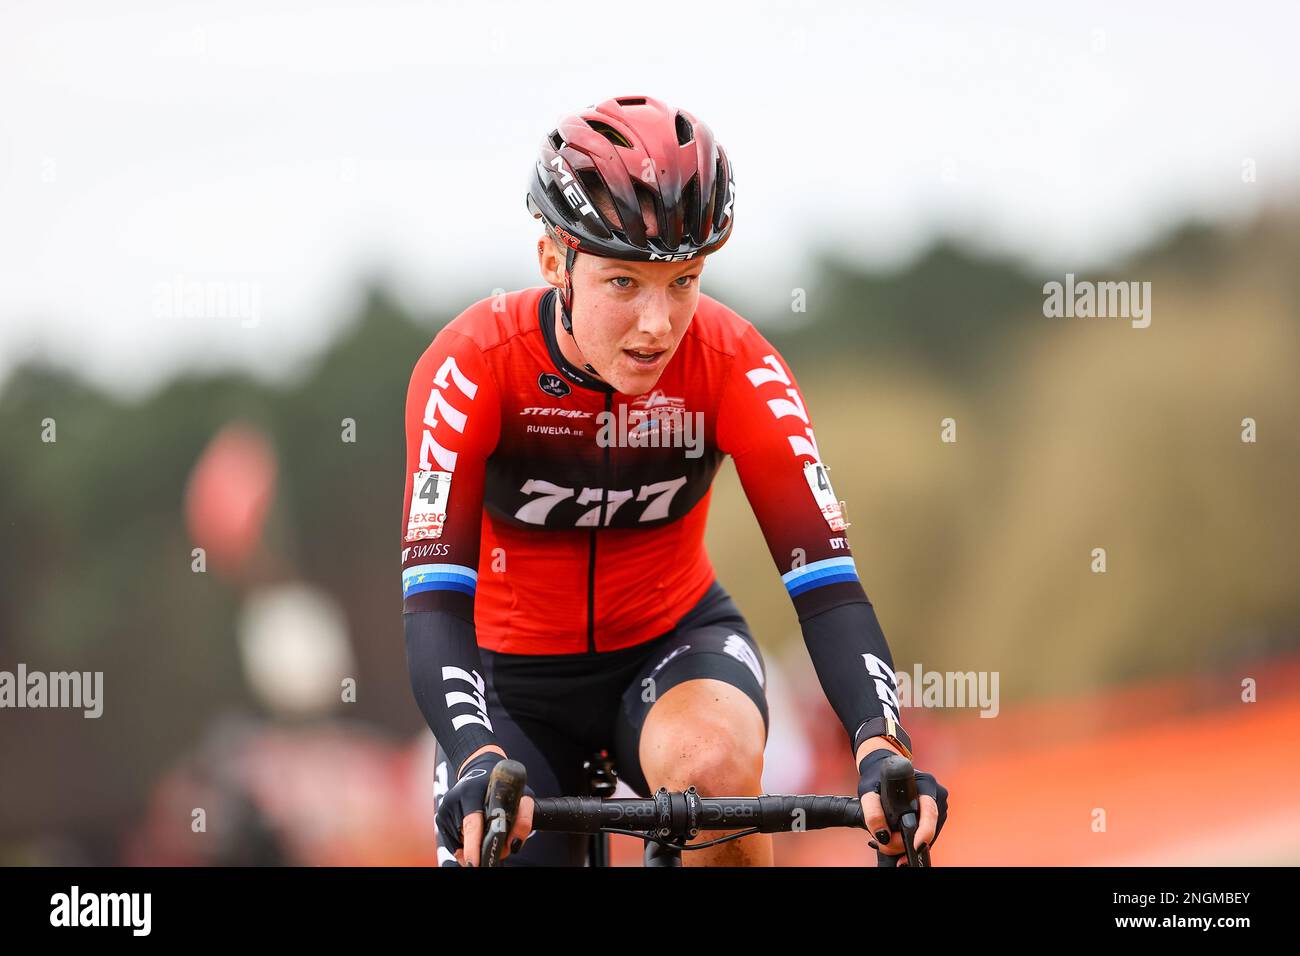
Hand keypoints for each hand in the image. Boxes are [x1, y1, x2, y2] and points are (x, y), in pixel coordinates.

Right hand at [435, 751, 534, 865]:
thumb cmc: (501, 784)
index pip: (471, 825)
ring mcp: (444, 810)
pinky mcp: (440, 817)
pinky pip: (453, 842)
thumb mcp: (520, 794)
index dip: (473, 847)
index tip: (476, 862)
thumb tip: (513, 845)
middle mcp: (453, 801)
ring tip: (486, 836)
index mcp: (471, 792)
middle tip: (490, 858)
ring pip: (459, 842)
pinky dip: (464, 845)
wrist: (479, 768)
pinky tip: (474, 837)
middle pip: (465, 837)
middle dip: (477, 852)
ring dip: (473, 848)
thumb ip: (522, 819)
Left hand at [856, 747, 947, 865]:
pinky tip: (895, 841)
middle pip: (928, 829)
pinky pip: (926, 834)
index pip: (930, 811)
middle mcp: (937, 794)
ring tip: (885, 842)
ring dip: (907, 844)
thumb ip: (872, 813)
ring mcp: (939, 805)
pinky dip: (911, 841)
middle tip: (882, 846)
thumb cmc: (876, 778)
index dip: (925, 831)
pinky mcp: (936, 815)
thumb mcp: (868, 792)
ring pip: (928, 835)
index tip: (915, 846)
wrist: (882, 770)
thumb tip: (883, 837)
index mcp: (925, 783)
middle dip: (905, 843)